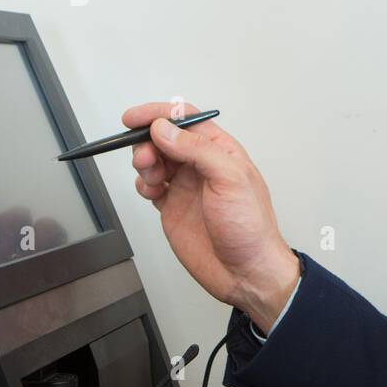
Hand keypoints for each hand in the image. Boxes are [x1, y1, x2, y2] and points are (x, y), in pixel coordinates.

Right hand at [123, 101, 299, 331]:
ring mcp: (187, 186)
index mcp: (222, 152)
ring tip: (150, 176)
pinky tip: (150, 191)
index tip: (135, 118)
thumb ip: (197, 149)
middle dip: (148, 141)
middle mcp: (202, 166)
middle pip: (165, 138)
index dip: (160, 114)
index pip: (186, 120)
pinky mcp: (173, 207)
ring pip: (155, 160)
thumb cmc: (251, 228)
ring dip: (144, 162)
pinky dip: (143, 183)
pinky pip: (150, 185)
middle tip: (144, 157)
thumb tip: (164, 128)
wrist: (245, 272)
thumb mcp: (230, 180)